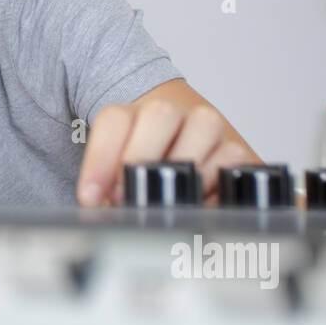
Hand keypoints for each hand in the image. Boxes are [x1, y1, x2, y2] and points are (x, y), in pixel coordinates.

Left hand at [76, 97, 254, 209]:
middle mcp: (170, 113)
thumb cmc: (144, 172)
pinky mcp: (234, 148)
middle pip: (160, 114)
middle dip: (141, 157)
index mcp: (132, 114)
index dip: (100, 158)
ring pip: (203, 126)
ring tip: (164, 202)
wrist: (183, 159)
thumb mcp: (116, 178)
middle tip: (127, 197)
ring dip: (181, 169)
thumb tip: (100, 210)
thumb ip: (105, 190)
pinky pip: (231, 156)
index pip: (114, 120)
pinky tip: (196, 203)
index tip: (90, 196)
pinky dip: (214, 182)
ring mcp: (205, 127)